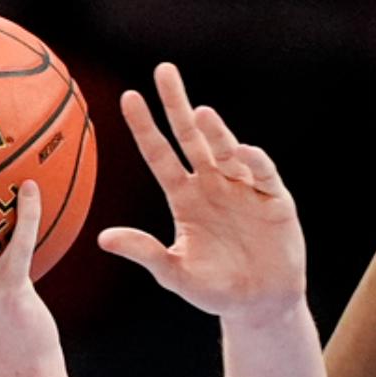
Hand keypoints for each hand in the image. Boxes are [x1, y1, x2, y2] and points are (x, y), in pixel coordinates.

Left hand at [99, 63, 305, 320]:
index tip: (128, 97)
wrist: (260, 305)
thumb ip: (145, 253)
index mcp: (184, 198)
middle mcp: (212, 184)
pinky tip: (239, 151)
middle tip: (163, 71)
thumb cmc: (216, 289)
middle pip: (191, 137)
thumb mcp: (175, 274)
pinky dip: (252, 160)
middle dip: (177, 104)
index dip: (145, 128)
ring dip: (215, 131)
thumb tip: (103, 238)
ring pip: (225, 150)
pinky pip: (261, 173)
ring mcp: (243, 188)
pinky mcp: (272, 199)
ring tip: (200, 113)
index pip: (160, 155)